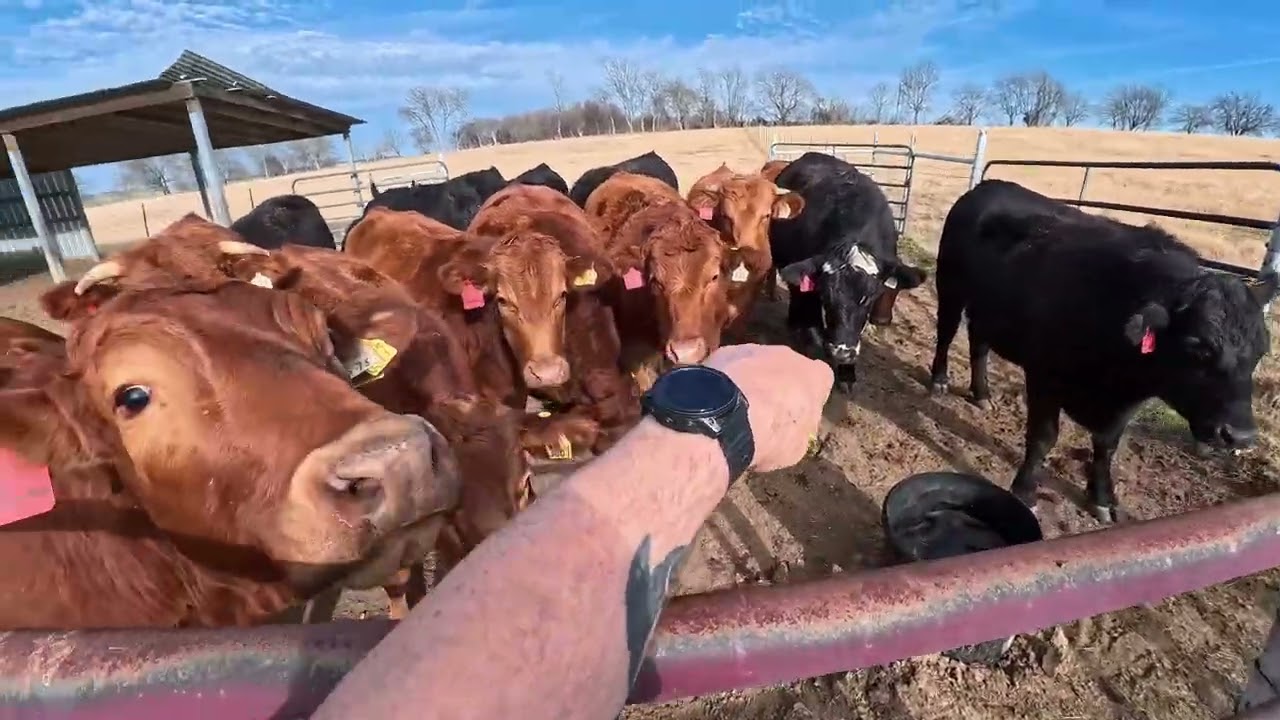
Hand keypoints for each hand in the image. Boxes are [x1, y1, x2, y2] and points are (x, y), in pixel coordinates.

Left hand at [704, 343, 832, 470]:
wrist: (728, 419)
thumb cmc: (772, 436)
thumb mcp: (797, 446)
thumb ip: (800, 429)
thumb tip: (793, 429)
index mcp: (816, 376)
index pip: (822, 379)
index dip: (810, 396)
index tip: (799, 414)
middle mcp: (789, 355)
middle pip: (787, 368)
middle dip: (778, 386)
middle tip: (765, 414)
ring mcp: (756, 350)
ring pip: (757, 364)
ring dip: (751, 383)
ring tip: (737, 410)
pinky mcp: (725, 352)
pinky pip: (731, 366)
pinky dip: (726, 381)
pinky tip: (718, 403)